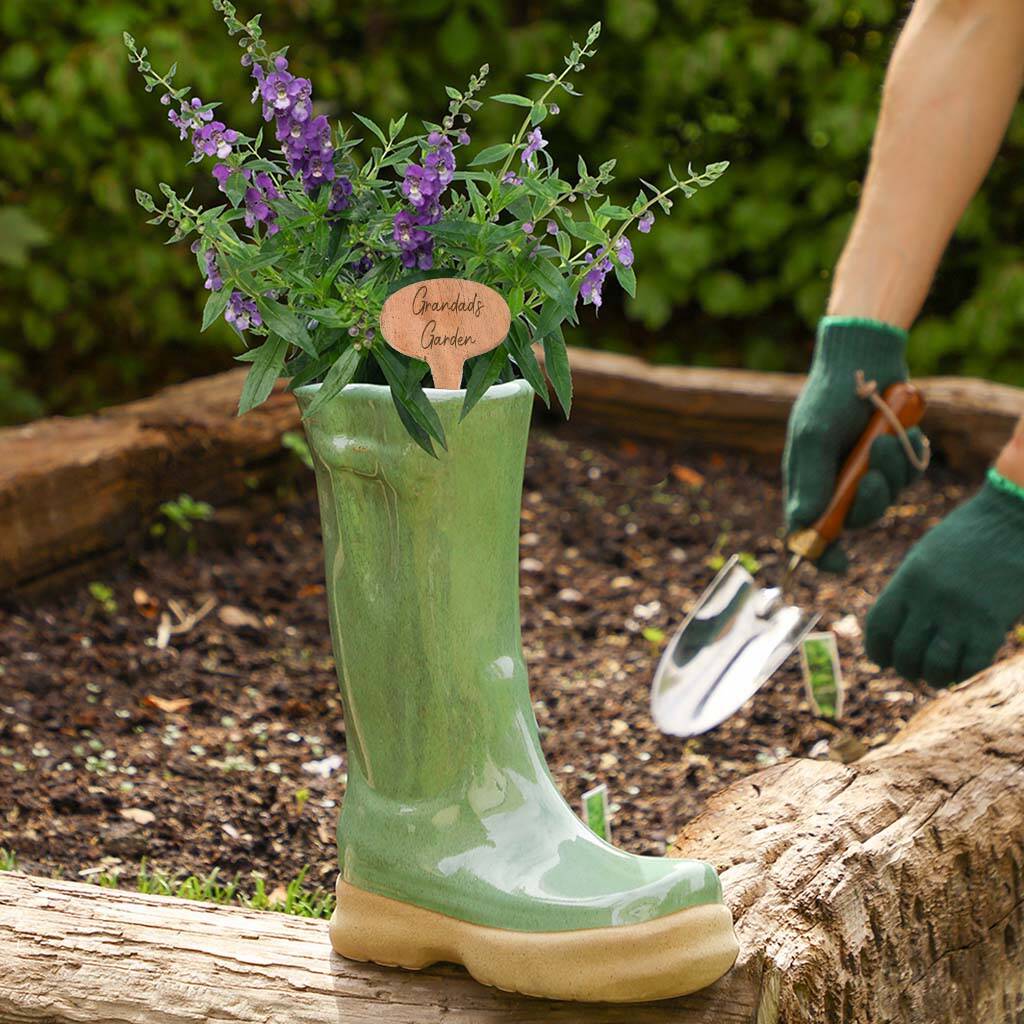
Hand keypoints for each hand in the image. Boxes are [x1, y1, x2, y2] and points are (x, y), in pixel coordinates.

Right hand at [783, 319, 926, 571]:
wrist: (863, 359)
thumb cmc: (827, 397)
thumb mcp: (814, 438)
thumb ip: (810, 481)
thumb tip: (800, 524)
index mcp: (808, 483)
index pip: (811, 531)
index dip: (823, 553)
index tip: (841, 564)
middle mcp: (837, 483)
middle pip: (856, 520)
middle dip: (869, 502)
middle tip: (871, 476)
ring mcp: (866, 472)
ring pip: (886, 499)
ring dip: (890, 473)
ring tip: (885, 438)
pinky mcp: (893, 460)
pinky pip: (907, 478)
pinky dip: (908, 459)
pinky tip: (900, 433)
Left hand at [866, 471, 1023, 685]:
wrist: (1012, 520)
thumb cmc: (967, 537)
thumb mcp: (925, 557)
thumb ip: (908, 591)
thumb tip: (894, 631)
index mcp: (908, 580)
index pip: (878, 628)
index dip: (877, 651)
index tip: (882, 660)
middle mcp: (929, 599)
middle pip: (904, 652)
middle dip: (906, 669)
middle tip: (913, 671)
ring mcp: (960, 613)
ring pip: (934, 666)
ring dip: (933, 678)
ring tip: (936, 675)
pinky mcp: (991, 624)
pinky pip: (971, 665)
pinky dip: (964, 674)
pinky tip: (963, 669)